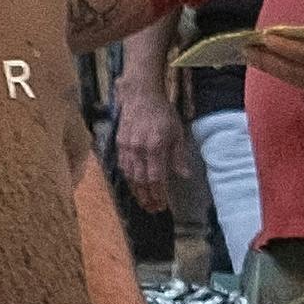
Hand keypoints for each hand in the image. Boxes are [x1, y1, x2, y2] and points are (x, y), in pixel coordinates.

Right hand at [117, 83, 182, 202]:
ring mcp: (127, 147)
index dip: (159, 194)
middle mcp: (139, 149)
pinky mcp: (119, 144)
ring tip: (143, 202)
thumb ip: (179, 155)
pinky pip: (123, 166)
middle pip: (141, 181)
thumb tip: (184, 175)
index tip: (163, 204)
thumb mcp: (177, 132)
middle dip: (147, 197)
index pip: (156, 177)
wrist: (141, 95)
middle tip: (153, 209)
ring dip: (137, 191)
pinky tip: (133, 186)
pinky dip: (128, 179)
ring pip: (130, 176)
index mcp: (155, 146)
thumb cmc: (162, 112)